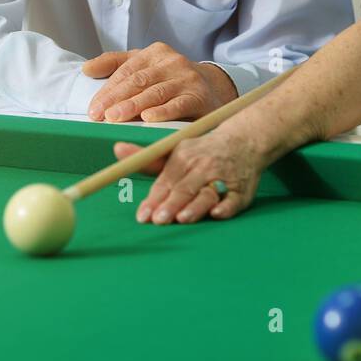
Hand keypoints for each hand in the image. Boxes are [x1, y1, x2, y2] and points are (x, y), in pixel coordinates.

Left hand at [84, 42, 237, 122]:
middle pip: (138, 81)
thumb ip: (115, 64)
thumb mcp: (144, 65)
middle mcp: (172, 62)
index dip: (107, 90)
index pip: (126, 71)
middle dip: (115, 99)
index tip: (93, 109)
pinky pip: (178, 105)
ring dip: (133, 106)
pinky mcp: (198, 96)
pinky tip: (148, 119)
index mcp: (155, 52)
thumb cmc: (170, 79)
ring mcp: (187, 78)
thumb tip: (86, 69)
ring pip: (155, 92)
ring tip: (114, 118)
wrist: (212, 88)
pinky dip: (163, 112)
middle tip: (98, 115)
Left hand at [113, 126, 264, 222]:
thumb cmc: (201, 152)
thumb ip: (146, 158)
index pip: (165, 181)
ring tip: (183, 218)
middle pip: (184, 188)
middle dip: (171, 204)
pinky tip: (217, 213)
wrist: (243, 141)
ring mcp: (223, 178)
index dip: (153, 199)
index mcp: (184, 157)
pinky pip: (234, 200)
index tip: (143, 215)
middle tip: (158, 219)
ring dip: (195, 206)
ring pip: (207, 194)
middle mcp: (203, 167)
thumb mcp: (174, 151)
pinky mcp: (241, 191)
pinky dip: (226, 206)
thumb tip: (117, 150)